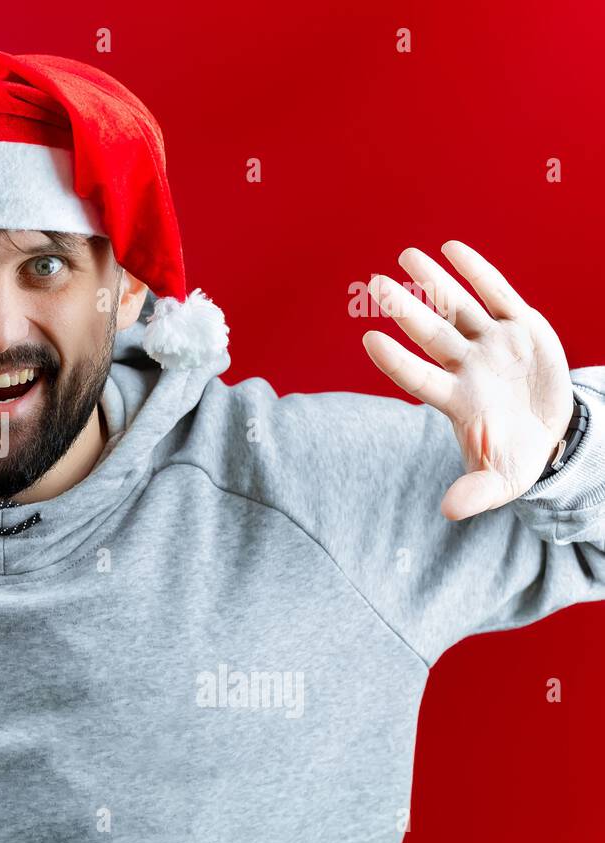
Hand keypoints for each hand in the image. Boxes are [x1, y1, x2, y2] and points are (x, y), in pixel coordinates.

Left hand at [362, 240, 573, 521]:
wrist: (554, 437)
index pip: (417, 377)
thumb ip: (475, 493)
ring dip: (434, 282)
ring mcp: (492, 344)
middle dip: (407, 310)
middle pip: (432, 334)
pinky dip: (478, 272)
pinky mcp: (522, 327)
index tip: (368, 339)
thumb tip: (449, 514)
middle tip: (374, 285)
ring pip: (458, 307)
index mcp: (457, 401)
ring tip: (406, 256)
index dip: (395, 361)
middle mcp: (468, 366)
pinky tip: (452, 249)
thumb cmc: (516, 459)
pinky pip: (497, 294)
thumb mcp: (500, 481)